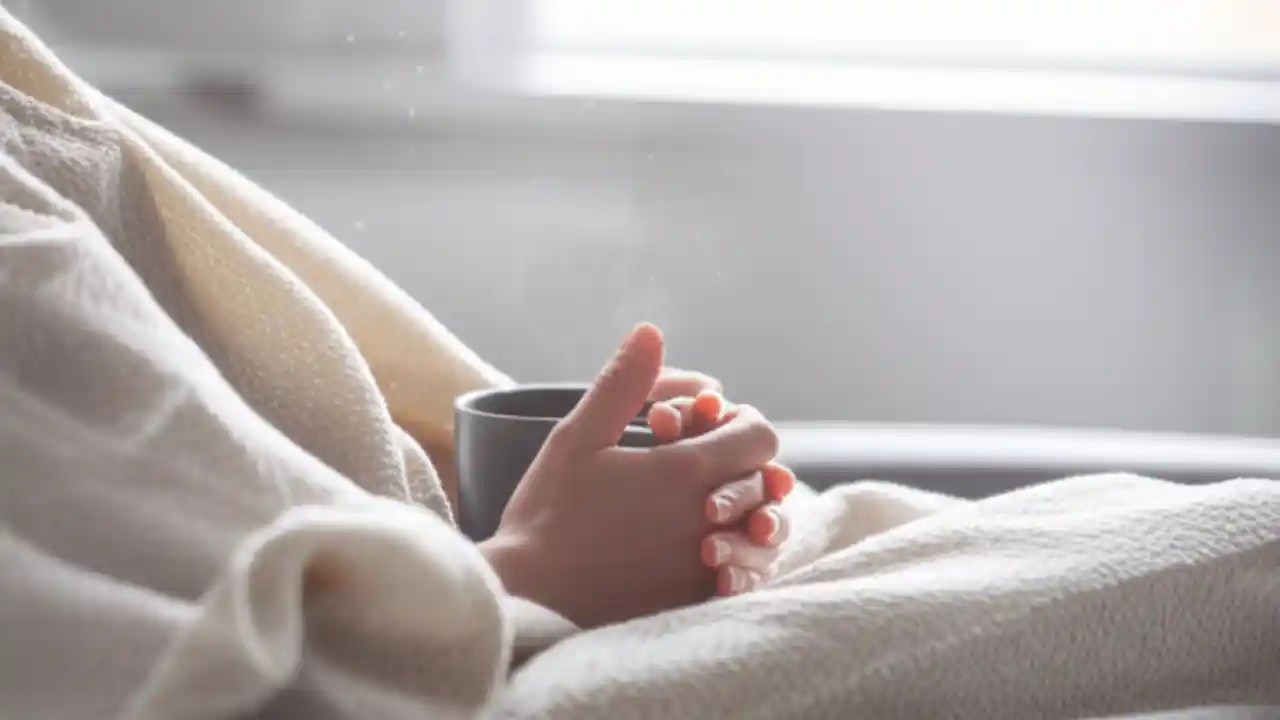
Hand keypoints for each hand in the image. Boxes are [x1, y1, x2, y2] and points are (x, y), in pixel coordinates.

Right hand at [479, 324, 779, 627]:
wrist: (530, 595)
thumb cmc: (549, 513)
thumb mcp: (577, 437)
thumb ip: (623, 384)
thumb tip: (651, 331)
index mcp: (685, 471)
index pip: (760, 437)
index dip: (740, 425)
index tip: (707, 430)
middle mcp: (708, 519)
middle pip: (768, 482)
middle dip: (743, 467)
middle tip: (702, 469)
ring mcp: (707, 565)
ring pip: (762, 532)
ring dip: (743, 514)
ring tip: (704, 511)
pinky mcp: (697, 601)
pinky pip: (745, 575)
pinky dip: (735, 559)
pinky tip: (698, 551)